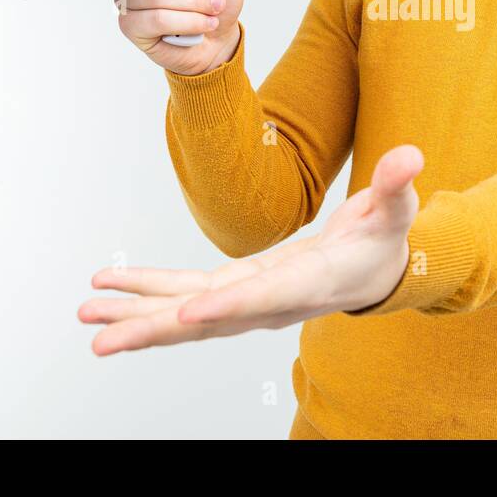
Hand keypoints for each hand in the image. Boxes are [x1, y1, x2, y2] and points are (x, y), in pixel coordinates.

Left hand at [78, 145, 423, 355]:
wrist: (375, 274)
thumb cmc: (384, 243)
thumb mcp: (395, 212)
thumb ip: (396, 186)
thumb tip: (411, 156)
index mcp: (307, 284)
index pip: (262, 299)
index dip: (225, 308)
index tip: (184, 317)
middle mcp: (268, 303)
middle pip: (206, 321)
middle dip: (154, 329)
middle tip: (102, 341)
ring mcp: (246, 301)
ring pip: (183, 314)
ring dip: (134, 315)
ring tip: (86, 316)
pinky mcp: (233, 291)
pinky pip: (182, 296)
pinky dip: (146, 291)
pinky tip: (108, 289)